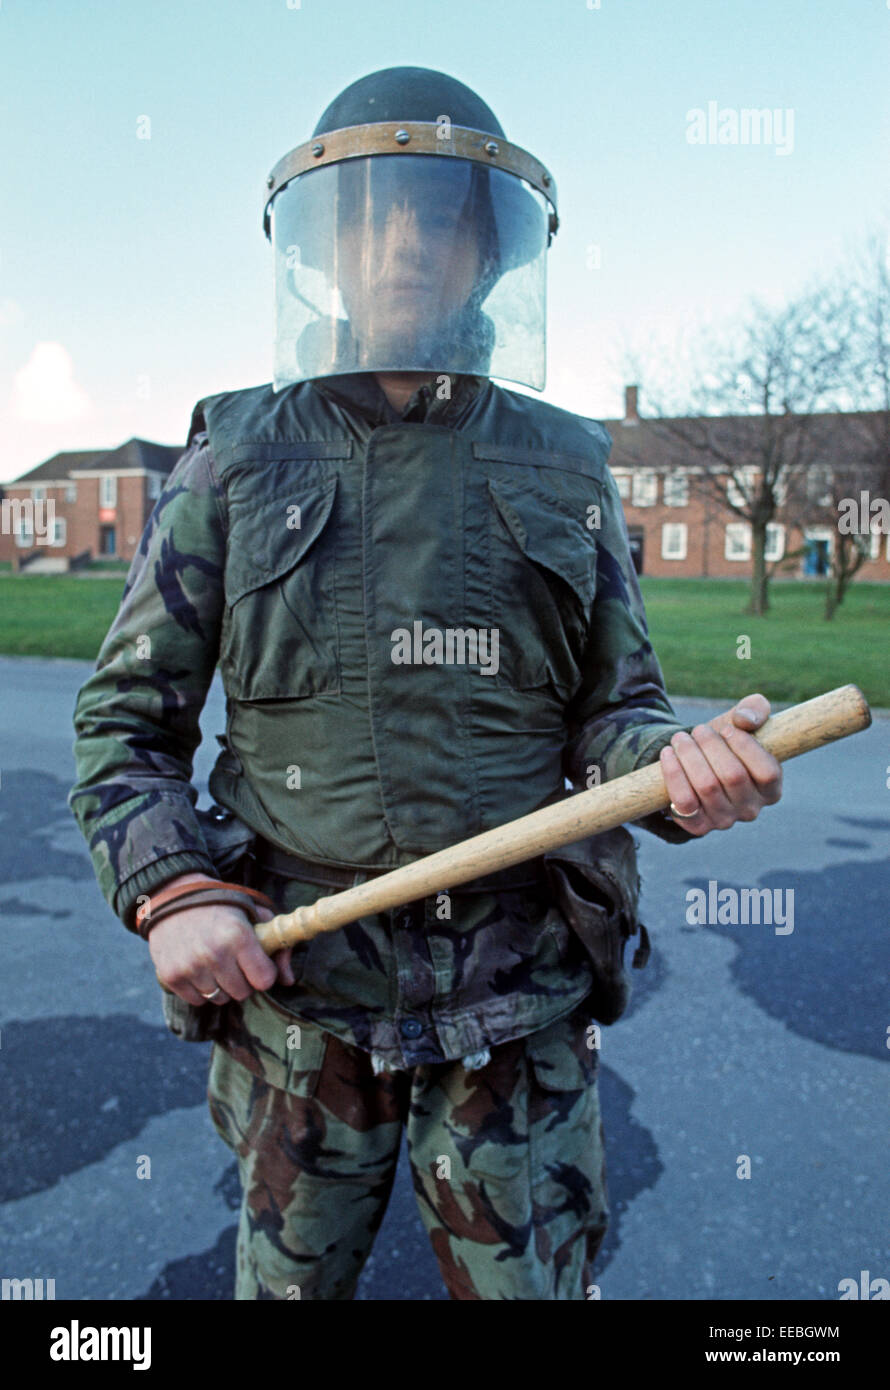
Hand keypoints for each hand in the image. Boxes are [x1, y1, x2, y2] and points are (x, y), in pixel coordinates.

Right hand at [146, 873, 295, 1005]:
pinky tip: (198, 968)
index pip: (264, 980)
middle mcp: (214, 954)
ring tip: (216, 963)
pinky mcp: (171, 976)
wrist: (173, 897)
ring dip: (221, 986)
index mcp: (238, 936)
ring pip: (219, 999)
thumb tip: (289, 981)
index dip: (264, 973)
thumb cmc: (221, 906)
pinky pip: (197, 1000)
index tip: (258, 964)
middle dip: (244, 981)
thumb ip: (277, 946)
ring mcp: (190, 967)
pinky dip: (200, 989)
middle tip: (235, 963)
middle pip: (242, 993)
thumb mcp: (254, 914)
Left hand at [658, 693, 782, 836]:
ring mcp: (724, 820)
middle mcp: (751, 809)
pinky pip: (684, 802)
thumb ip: (755, 709)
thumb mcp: (743, 722)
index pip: (767, 773)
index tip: (728, 729)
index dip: (746, 747)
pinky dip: (673, 774)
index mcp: (771, 790)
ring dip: (689, 755)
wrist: (695, 763)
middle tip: (699, 730)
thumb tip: (745, 719)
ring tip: (681, 738)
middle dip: (711, 746)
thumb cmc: (726, 743)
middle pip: (732, 776)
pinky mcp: (698, 826)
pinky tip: (668, 754)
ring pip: (706, 787)